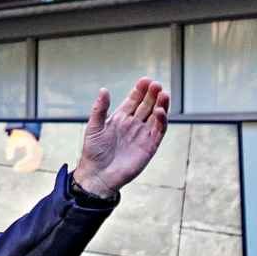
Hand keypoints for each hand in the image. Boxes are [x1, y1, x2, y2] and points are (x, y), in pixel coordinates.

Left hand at [72, 78, 169, 197]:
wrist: (98, 175)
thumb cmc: (93, 152)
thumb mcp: (94, 128)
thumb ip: (99, 109)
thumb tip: (103, 90)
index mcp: (120, 118)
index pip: (133, 100)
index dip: (139, 90)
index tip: (145, 80)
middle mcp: (133, 124)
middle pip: (146, 105)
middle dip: (152, 94)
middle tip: (156, 84)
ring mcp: (142, 134)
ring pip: (156, 116)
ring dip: (160, 104)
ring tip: (163, 93)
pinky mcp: (150, 146)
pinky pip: (159, 131)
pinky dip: (162, 120)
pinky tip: (160, 111)